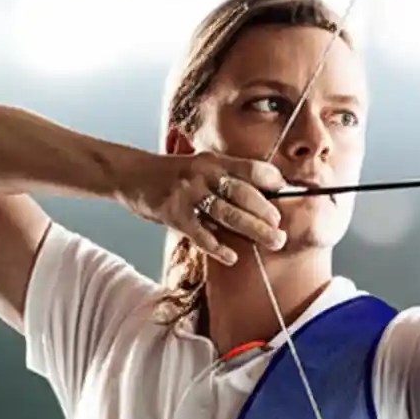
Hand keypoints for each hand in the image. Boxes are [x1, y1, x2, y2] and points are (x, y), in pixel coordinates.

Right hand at [120, 151, 288, 264]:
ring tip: (272, 241)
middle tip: (281, 229)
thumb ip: (227, 180)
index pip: (251, 168)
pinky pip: (200, 234)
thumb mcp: (201, 167)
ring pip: (228, 214)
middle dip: (267, 213)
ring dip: (254, 230)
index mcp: (214, 162)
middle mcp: (203, 174)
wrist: (131, 174)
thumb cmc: (173, 175)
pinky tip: (231, 256)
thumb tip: (264, 198)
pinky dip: (217, 247)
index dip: (272, 180)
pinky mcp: (173, 214)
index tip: (287, 193)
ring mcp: (188, 194)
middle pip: (244, 194)